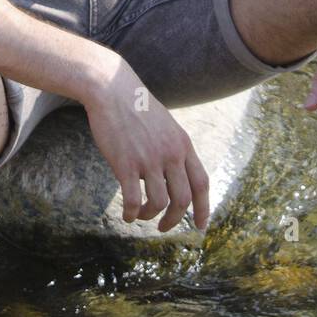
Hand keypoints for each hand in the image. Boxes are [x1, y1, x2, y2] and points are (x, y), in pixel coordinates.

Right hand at [82, 59, 210, 232]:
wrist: (112, 89)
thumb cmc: (136, 108)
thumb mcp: (166, 126)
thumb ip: (173, 149)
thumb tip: (172, 177)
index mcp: (183, 145)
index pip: (202, 184)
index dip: (204, 209)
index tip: (201, 227)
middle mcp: (171, 154)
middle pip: (183, 200)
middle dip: (175, 219)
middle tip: (163, 227)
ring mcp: (149, 159)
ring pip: (160, 203)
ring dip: (150, 216)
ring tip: (142, 215)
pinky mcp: (126, 164)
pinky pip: (134, 200)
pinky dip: (132, 214)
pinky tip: (127, 214)